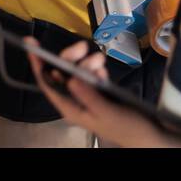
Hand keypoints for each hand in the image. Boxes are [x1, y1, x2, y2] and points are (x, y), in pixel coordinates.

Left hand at [25, 39, 167, 146]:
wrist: (148, 134)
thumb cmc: (127, 127)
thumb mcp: (106, 112)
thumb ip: (88, 96)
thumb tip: (70, 79)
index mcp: (71, 109)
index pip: (48, 84)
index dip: (38, 65)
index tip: (32, 46)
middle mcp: (75, 101)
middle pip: (62, 72)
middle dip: (71, 58)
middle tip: (84, 47)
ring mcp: (86, 95)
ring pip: (77, 71)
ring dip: (87, 63)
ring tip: (101, 61)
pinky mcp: (98, 91)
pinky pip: (90, 74)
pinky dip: (96, 69)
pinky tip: (103, 71)